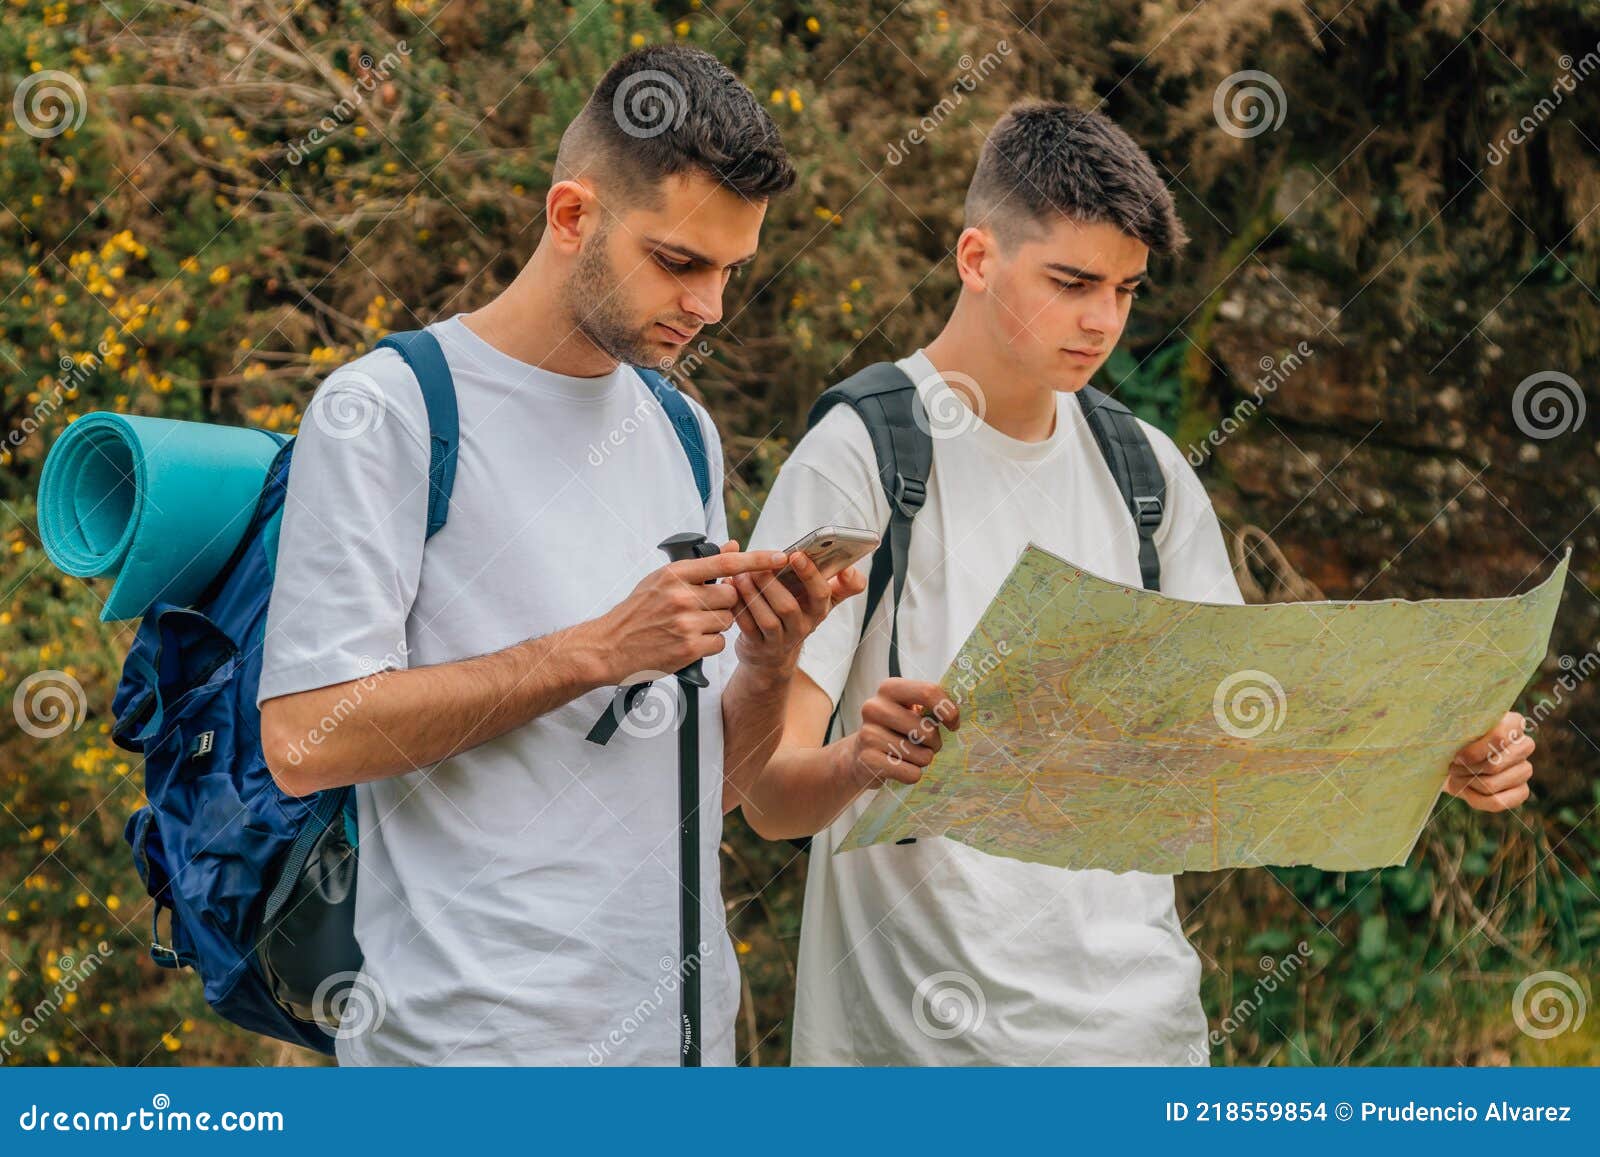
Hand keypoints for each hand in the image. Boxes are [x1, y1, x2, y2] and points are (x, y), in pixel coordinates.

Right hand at [583, 546, 789, 683]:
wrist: (608, 646)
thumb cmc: (637, 611)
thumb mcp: (661, 580)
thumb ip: (699, 565)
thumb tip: (733, 546)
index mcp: (675, 574)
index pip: (726, 562)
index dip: (757, 559)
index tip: (780, 557)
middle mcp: (682, 596)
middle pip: (732, 596)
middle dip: (725, 604)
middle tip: (703, 609)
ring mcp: (685, 623)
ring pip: (728, 620)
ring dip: (718, 625)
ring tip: (691, 626)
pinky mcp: (688, 648)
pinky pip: (719, 642)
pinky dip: (710, 644)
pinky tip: (690, 642)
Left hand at [728, 544, 867, 671]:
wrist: (771, 656)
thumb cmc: (795, 615)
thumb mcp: (819, 601)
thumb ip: (840, 583)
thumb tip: (849, 568)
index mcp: (818, 610)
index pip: (822, 594)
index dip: (810, 574)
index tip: (796, 555)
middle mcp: (803, 627)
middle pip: (789, 607)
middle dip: (770, 583)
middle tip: (757, 565)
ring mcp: (780, 640)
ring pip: (767, 619)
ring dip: (751, 595)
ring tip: (740, 575)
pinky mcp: (759, 647)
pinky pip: (747, 627)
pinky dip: (738, 606)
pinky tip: (730, 589)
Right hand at [834, 678, 960, 791]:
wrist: (860, 755)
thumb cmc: (894, 730)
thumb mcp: (908, 710)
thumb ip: (930, 706)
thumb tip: (955, 715)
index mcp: (889, 688)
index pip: (928, 692)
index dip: (948, 711)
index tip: (953, 724)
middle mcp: (875, 707)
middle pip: (927, 730)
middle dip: (935, 742)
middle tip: (926, 745)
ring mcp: (868, 734)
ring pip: (921, 755)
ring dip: (922, 759)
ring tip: (909, 755)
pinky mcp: (867, 760)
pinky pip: (911, 773)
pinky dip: (912, 774)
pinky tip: (899, 767)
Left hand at [1443, 711, 1534, 811]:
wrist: (1452, 760)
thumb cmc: (1453, 740)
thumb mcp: (1453, 729)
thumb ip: (1459, 726)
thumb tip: (1457, 731)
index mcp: (1512, 723)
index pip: (1500, 736)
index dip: (1474, 751)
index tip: (1456, 756)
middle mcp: (1524, 745)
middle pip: (1495, 764)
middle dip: (1467, 769)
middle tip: (1453, 766)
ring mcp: (1525, 769)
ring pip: (1493, 784)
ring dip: (1468, 783)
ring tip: (1457, 776)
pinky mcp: (1521, 791)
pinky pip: (1498, 802)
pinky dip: (1475, 799)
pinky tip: (1466, 790)